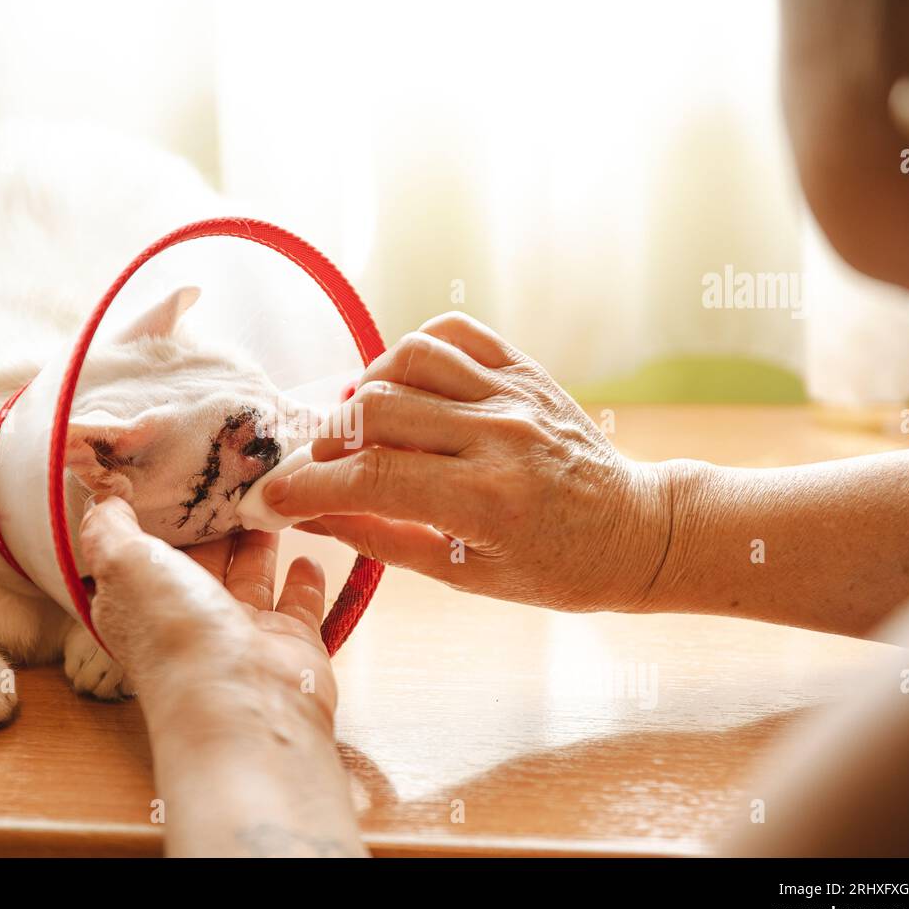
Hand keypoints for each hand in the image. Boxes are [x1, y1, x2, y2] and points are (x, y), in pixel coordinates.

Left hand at [78, 496, 334, 726]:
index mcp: (142, 603)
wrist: (243, 703)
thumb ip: (108, 528)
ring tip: (272, 499)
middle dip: (215, 523)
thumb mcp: (124, 564)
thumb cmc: (175, 635)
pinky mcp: (291, 642)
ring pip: (251, 577)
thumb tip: (101, 499)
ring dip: (260, 542)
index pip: (146, 552)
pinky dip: (304, 578)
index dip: (158, 516)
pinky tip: (308, 552)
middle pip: (203, 561)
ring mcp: (242, 633)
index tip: (176, 473)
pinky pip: (299, 604)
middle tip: (234, 475)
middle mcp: (190, 619)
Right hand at [264, 312, 671, 611]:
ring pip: (408, 360)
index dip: (308, 486)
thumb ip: (383, 538)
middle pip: (377, 411)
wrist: (636, 531)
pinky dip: (412, 352)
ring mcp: (514, 396)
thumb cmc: (554, 568)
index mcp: (487, 499)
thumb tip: (313, 516)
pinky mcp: (524, 371)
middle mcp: (499, 436)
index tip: (272, 499)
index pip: (371, 477)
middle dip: (326, 442)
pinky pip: (453, 334)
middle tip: (314, 469)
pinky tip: (403, 387)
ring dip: (365, 391)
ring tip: (360, 427)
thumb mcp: (465, 574)